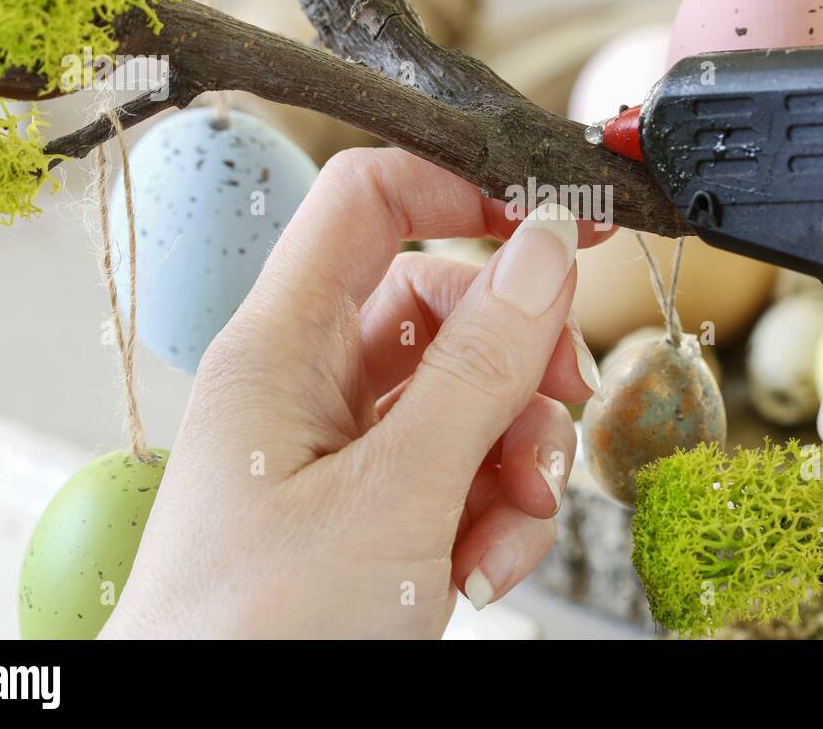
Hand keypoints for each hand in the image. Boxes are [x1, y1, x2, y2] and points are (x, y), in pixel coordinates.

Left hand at [101, 149, 607, 638]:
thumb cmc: (259, 636)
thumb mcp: (396, 493)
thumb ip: (478, 367)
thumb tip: (544, 251)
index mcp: (283, 347)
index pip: (369, 201)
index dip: (462, 187)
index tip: (554, 217)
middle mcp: (311, 386)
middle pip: (444, 309)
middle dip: (518, 358)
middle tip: (563, 399)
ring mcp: (343, 452)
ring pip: (465, 398)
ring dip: (517, 453)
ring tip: (515, 521)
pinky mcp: (373, 512)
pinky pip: (459, 471)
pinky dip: (495, 511)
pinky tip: (484, 566)